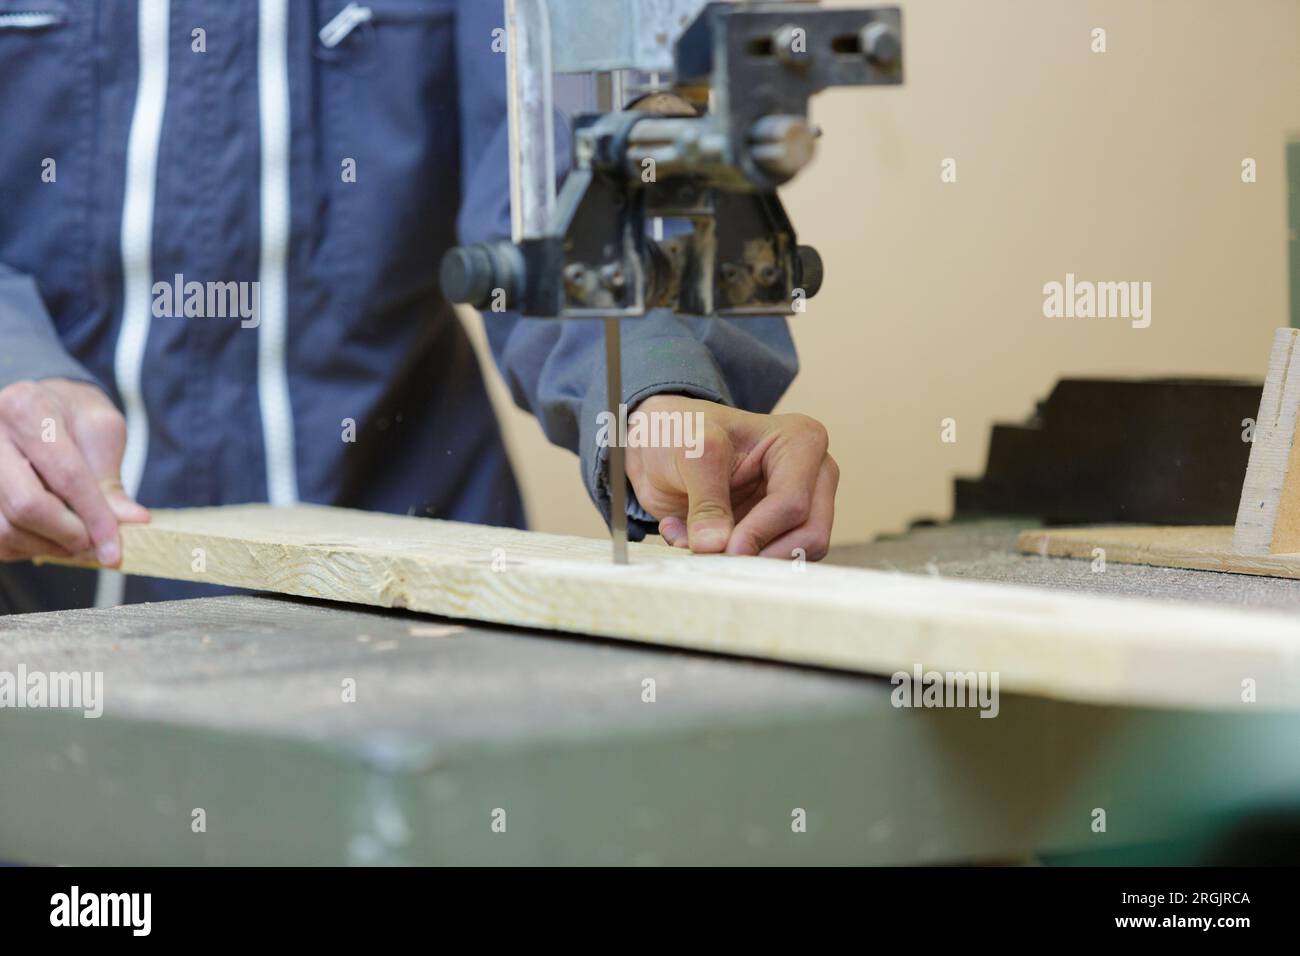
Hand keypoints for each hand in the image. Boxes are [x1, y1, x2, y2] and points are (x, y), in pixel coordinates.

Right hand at [0, 378, 148, 565]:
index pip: (66, 475)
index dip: (95, 517)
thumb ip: (111, 480)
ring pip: (5, 528)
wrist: (42, 404)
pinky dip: (27, 548)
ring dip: (48, 546)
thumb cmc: (74, 418)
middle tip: (95, 545)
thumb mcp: (102, 433)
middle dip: (68, 535)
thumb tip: (133, 522)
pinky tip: (50, 539)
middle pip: (27, 505)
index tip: (115, 549)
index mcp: (28, 409)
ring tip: (77, 542)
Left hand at [624, 395, 838, 559]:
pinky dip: (735, 562)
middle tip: (715, 558)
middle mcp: (813, 475)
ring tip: (694, 540)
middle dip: (759, 553)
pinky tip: (700, 542)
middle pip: (809, 535)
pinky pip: (772, 563)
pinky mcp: (782, 531)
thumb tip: (715, 546)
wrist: (661, 444)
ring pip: (795, 556)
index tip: (722, 549)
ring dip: (744, 560)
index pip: (792, 502)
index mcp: (800, 441)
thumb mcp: (688, 453)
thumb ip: (705, 500)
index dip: (757, 532)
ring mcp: (802, 505)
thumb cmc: (682, 432)